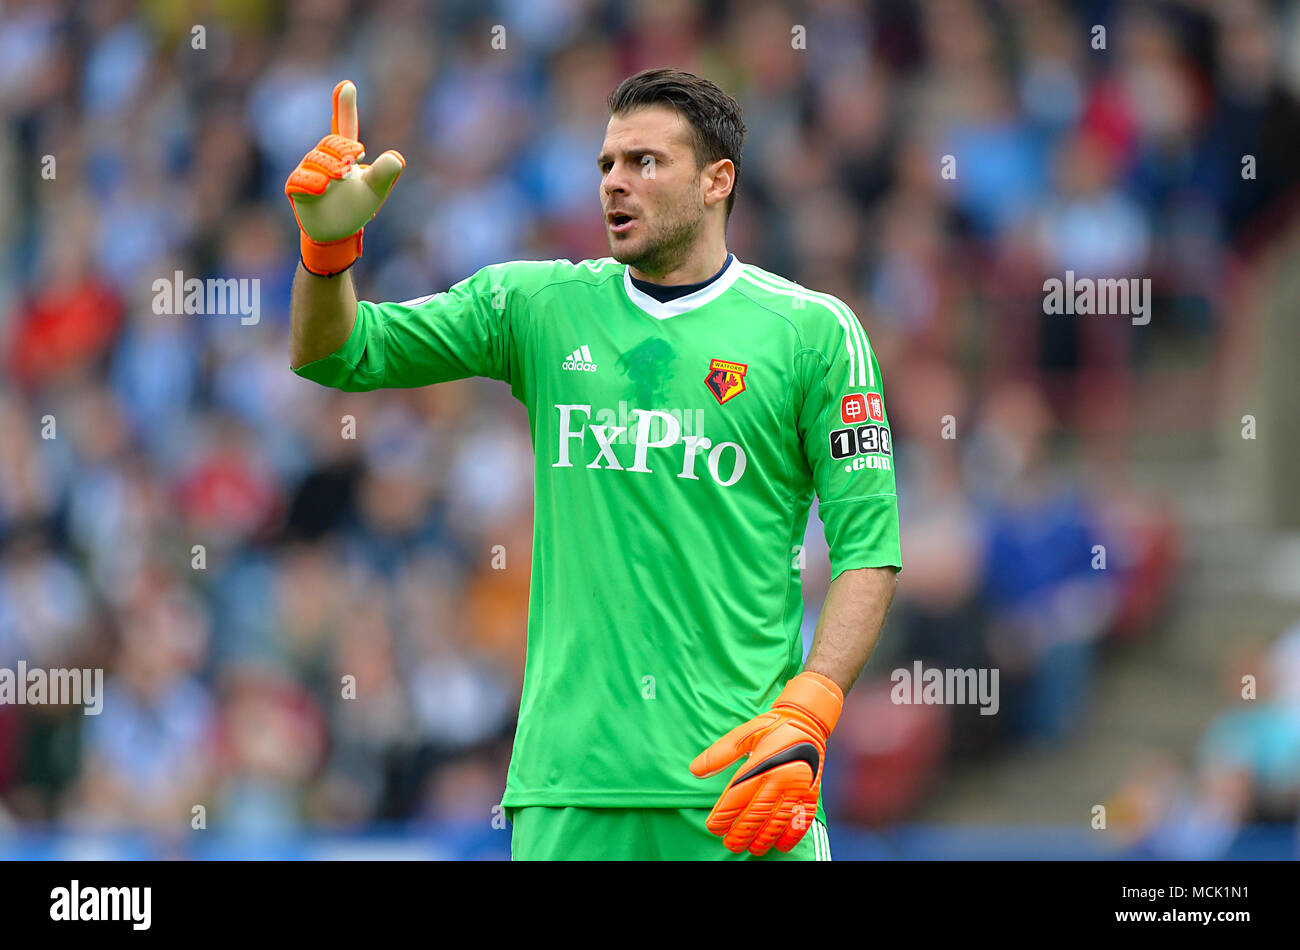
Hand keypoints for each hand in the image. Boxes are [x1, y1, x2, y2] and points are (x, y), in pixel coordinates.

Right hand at [285, 80, 404, 275]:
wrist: (336, 233)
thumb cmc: (356, 206)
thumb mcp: (375, 190)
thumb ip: (384, 173)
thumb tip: (397, 158)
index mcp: (344, 154)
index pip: (344, 126)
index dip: (344, 107)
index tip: (347, 86)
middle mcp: (324, 158)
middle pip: (330, 143)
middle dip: (341, 150)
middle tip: (355, 161)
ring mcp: (308, 171)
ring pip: (314, 160)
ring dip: (328, 167)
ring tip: (337, 180)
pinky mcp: (296, 188)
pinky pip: (299, 180)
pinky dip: (311, 182)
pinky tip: (322, 187)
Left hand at [690, 671, 842, 854]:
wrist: (808, 721)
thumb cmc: (770, 727)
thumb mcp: (742, 734)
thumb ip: (719, 754)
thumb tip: (694, 770)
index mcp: (759, 765)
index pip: (736, 798)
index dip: (723, 816)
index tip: (714, 827)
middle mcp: (778, 779)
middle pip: (756, 815)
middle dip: (741, 833)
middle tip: (730, 844)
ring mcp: (797, 788)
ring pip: (777, 822)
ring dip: (763, 839)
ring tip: (751, 848)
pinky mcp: (810, 793)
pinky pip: (801, 820)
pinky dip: (790, 836)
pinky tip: (779, 845)